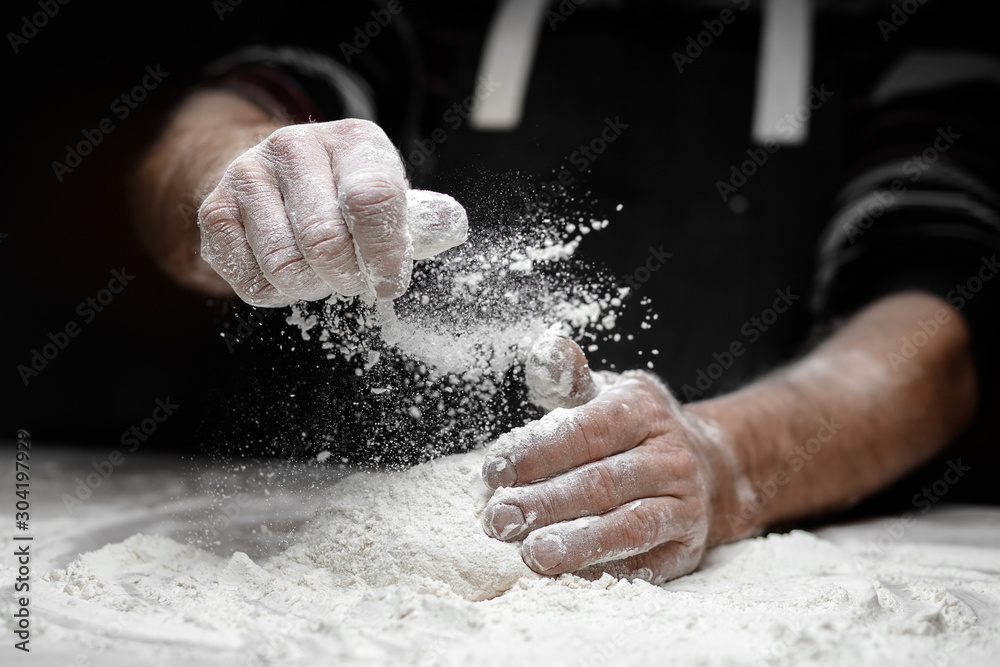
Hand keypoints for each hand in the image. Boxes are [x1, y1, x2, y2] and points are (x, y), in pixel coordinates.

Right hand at [198, 119, 466, 306]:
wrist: (277, 178)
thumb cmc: (347, 196)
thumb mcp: (393, 195)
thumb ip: (423, 218)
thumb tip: (449, 224)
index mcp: (353, 141)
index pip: (372, 201)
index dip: (386, 256)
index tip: (390, 282)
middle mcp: (294, 147)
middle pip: (325, 242)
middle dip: (349, 278)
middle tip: (356, 279)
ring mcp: (247, 176)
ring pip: (285, 267)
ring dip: (313, 286)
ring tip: (322, 270)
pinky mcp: (214, 210)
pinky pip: (251, 281)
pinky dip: (278, 294)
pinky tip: (291, 270)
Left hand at [481, 333, 734, 582]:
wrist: (710, 467)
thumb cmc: (634, 431)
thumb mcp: (606, 394)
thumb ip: (570, 379)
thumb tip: (548, 348)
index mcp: (642, 411)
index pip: (584, 432)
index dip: (536, 452)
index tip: (493, 472)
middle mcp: (670, 456)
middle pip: (600, 483)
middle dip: (545, 503)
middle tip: (498, 519)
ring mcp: (684, 504)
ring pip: (627, 527)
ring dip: (578, 544)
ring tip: (532, 556)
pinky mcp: (686, 547)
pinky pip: (647, 562)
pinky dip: (608, 572)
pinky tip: (571, 579)